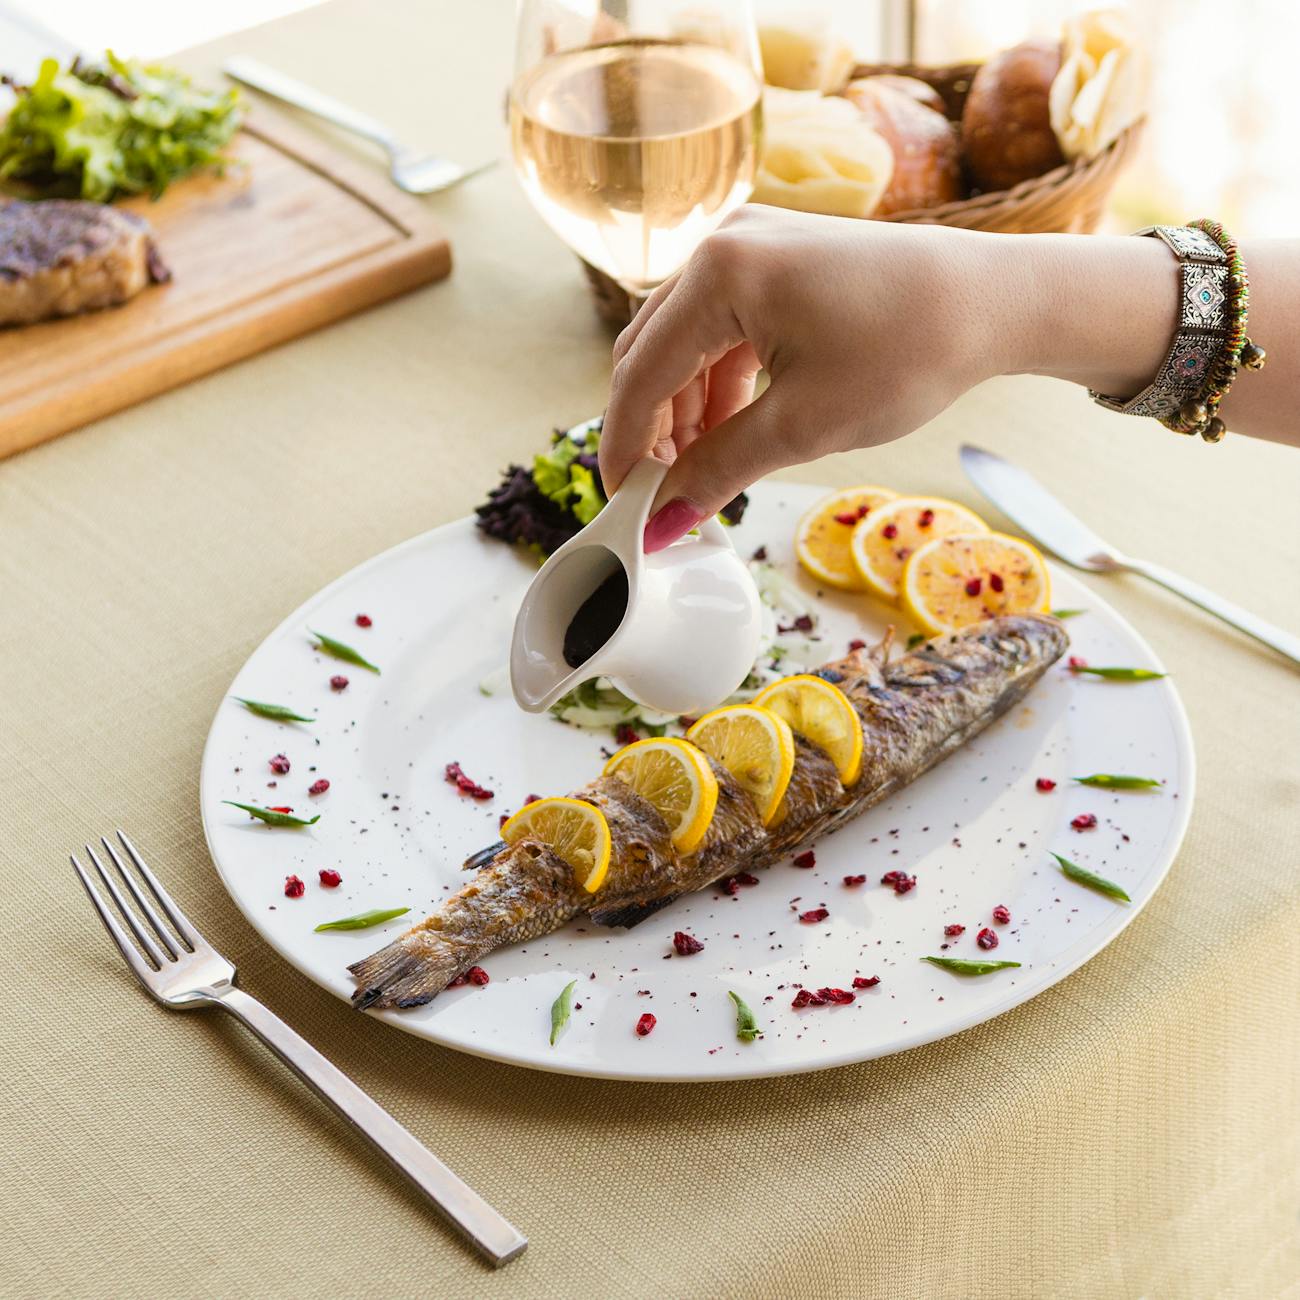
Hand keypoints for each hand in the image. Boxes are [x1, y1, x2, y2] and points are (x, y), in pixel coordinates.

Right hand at [599, 206, 1011, 551]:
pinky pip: (721, 327)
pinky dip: (717, 382)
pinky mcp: (776, 258)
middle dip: (653, 429)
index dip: (627, 447)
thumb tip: (662, 521)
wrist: (996, 301)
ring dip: (684, 410)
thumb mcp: (803, 426)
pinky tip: (730, 430)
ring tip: (701, 472)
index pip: (641, 374)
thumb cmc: (909, 352)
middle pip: (652, 352)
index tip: (623, 504)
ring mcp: (750, 244)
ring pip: (684, 342)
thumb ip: (718, 471)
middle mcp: (724, 243)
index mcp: (720, 273)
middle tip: (663, 495)